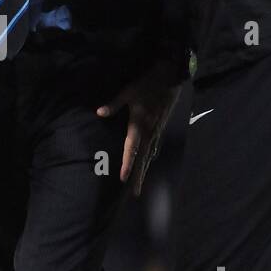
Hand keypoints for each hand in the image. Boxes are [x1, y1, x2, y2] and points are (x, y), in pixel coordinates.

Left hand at [97, 60, 180, 195]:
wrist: (171, 76)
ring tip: (140, 185)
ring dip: (145, 170)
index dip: (128, 164)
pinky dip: (150, 158)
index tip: (123, 179)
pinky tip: (148, 163)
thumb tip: (99, 113)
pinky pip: (154, 147)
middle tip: (135, 193)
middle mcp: (150, 131)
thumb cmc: (148, 83)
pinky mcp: (161, 127)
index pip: (132, 149)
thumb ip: (115, 104)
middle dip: (139, 176)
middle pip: (143, 158)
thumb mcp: (129, 91)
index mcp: (140, 124)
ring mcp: (157, 130)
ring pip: (150, 154)